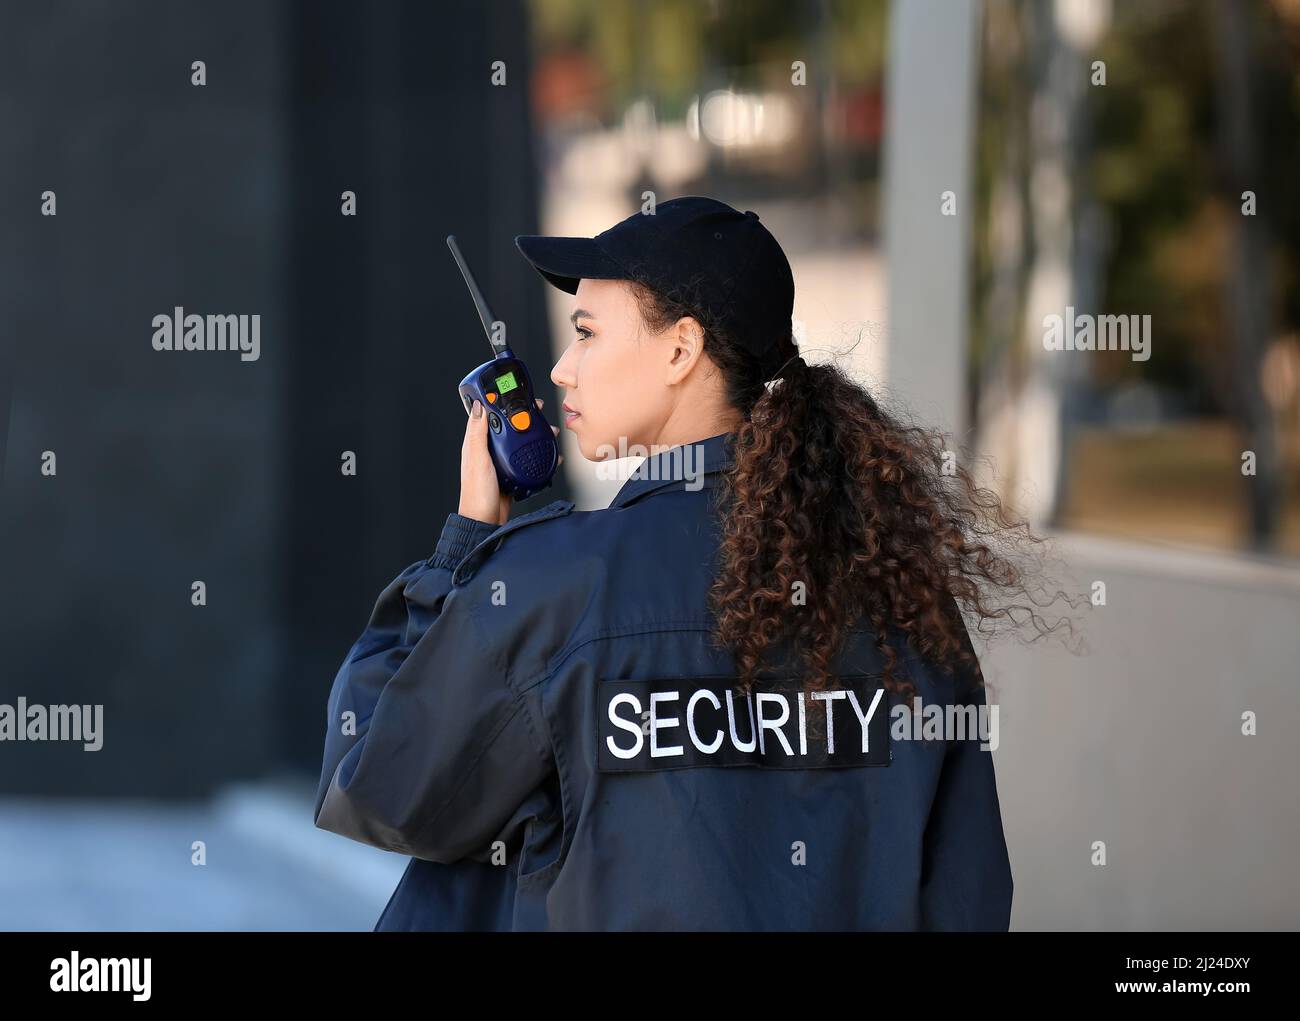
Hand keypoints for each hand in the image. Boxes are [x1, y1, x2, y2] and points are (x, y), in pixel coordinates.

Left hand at [458, 396, 562, 526]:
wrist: (486, 521)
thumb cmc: (477, 493)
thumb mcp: (478, 459)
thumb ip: (478, 434)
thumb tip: (479, 407)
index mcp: (476, 443)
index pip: (486, 414)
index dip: (497, 400)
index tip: (511, 391)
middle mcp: (488, 450)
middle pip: (507, 425)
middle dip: (523, 415)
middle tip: (538, 408)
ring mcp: (501, 461)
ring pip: (520, 440)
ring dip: (535, 434)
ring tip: (550, 430)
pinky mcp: (512, 472)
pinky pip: (527, 458)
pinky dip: (540, 453)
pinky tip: (551, 454)